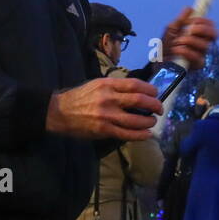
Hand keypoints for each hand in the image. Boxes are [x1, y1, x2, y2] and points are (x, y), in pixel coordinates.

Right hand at [46, 77, 161, 140]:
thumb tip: (137, 91)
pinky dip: (140, 135)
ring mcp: (107, 115)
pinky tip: (147, 134)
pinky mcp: (104, 130)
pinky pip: (127, 134)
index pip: (135, 84)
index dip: (150, 89)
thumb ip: (115, 87)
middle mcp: (108, 98)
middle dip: (154, 104)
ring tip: (152, 122)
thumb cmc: (79, 97)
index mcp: (107, 84)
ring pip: (136, 119)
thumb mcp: (96, 84)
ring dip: (149, 121)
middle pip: (139, 100)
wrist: (58, 112)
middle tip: (160, 109)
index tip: (156, 93)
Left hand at [161, 7, 217, 69]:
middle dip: (203, 29)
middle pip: (214, 34)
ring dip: (189, 40)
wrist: (159, 61)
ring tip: (177, 41)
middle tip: (191, 29)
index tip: (194, 20)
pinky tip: (175, 49)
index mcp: (199, 35)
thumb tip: (189, 8)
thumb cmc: (167, 46)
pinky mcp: (197, 65)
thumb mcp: (171, 30)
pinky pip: (196, 56)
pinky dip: (185, 51)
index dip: (205, 21)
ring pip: (204, 45)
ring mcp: (201, 55)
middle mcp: (203, 44)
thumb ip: (180, 20)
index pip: (211, 26)